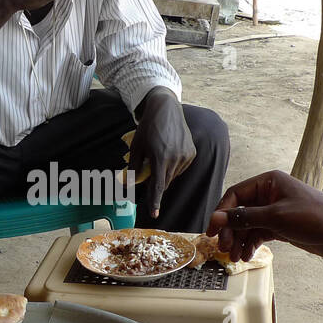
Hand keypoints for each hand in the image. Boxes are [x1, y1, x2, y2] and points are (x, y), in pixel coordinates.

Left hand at [129, 88, 194, 218]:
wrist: (166, 108)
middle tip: (148, 171)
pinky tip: (169, 152)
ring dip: (164, 174)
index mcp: (160, 157)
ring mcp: (186, 156)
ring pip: (172, 176)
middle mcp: (176, 158)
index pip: (158, 185)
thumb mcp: (137, 146)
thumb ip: (134, 167)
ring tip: (159, 156)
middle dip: (156, 183)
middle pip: (164, 182)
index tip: (154, 214)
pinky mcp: (192, 153)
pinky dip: (173, 167)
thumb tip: (130, 184)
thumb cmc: (148, 127)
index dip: (155, 201)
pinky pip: (180, 168)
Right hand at [207, 169, 322, 261]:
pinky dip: (251, 244)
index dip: (221, 213)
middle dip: (230, 230)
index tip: (212, 232)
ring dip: (239, 240)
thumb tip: (216, 219)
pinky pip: (258, 234)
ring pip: (248, 225)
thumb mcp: (276, 217)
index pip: (235, 195)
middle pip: (239, 211)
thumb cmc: (315, 217)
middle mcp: (269, 194)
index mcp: (268, 182)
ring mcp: (275, 211)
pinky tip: (246, 256)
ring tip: (235, 257)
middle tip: (224, 248)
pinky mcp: (281, 226)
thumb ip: (244, 218)